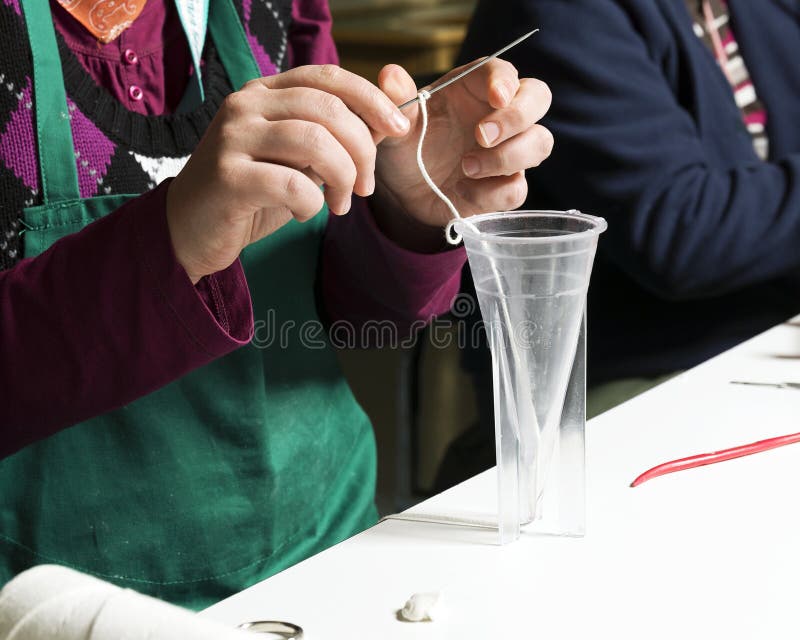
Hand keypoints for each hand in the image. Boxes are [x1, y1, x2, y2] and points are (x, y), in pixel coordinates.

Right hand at [166, 65, 410, 283]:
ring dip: (342, 177)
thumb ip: (339, 137)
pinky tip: (305, 213)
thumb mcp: (301, 160)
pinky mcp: (227, 176)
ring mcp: (233, 138)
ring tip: (339, 204)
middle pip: (328, 109)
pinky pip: (292, 183)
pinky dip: (312, 204)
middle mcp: (246, 105)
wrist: (191, 230)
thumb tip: (392, 114)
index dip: (372, 99)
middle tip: (364, 187)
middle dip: (363, 151)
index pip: (329, 77)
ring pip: (315, 141)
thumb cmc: (253, 193)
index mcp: (266, 92)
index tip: (399, 129)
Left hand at [371, 60, 552, 250]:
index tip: (496, 96)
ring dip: (508, 157)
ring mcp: (508, 151)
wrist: (401, 187)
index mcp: (474, 88)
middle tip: (482, 135)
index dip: (505, 81)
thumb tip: (391, 75)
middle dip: (518, 116)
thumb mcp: (393, 123)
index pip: (503, 72)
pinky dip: (492, 193)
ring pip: (539, 143)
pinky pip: (517, 189)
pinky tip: (463, 190)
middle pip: (538, 98)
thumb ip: (396, 101)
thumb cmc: (404, 142)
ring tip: (466, 167)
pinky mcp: (505, 186)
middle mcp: (499, 115)